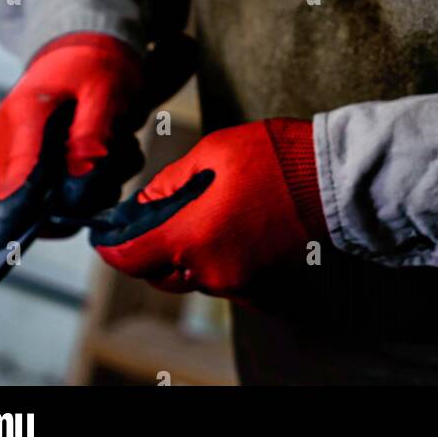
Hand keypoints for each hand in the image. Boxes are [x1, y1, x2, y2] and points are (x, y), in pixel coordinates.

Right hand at [0, 32, 195, 249]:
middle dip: (82, 195)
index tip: (30, 243)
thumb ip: (91, 142)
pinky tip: (104, 151)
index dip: (23, 221)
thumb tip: (74, 194)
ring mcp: (13, 152)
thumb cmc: (96, 63)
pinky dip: (86, 180)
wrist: (86, 45)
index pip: (15, 185)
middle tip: (116, 159)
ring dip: (92, 186)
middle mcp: (7, 140)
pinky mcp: (26, 161)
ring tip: (116, 146)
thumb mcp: (105, 92)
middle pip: (31, 203)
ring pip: (48, 201)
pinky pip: (53, 192)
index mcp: (21, 118)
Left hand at [89, 119, 328, 297]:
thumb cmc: (275, 157)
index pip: (131, 258)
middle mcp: (210, 269)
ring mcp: (236, 282)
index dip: (111, 247)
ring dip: (183, 253)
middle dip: (148, 249)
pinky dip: (212, 260)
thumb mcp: (213, 151)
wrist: (333, 178)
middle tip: (152, 219)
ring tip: (197, 214)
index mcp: (192, 235)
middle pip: (158, 272)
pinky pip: (220, 280)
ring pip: (189, 277)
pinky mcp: (258, 285)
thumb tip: (145, 203)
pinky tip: (223, 229)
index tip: (104, 236)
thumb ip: (171, 182)